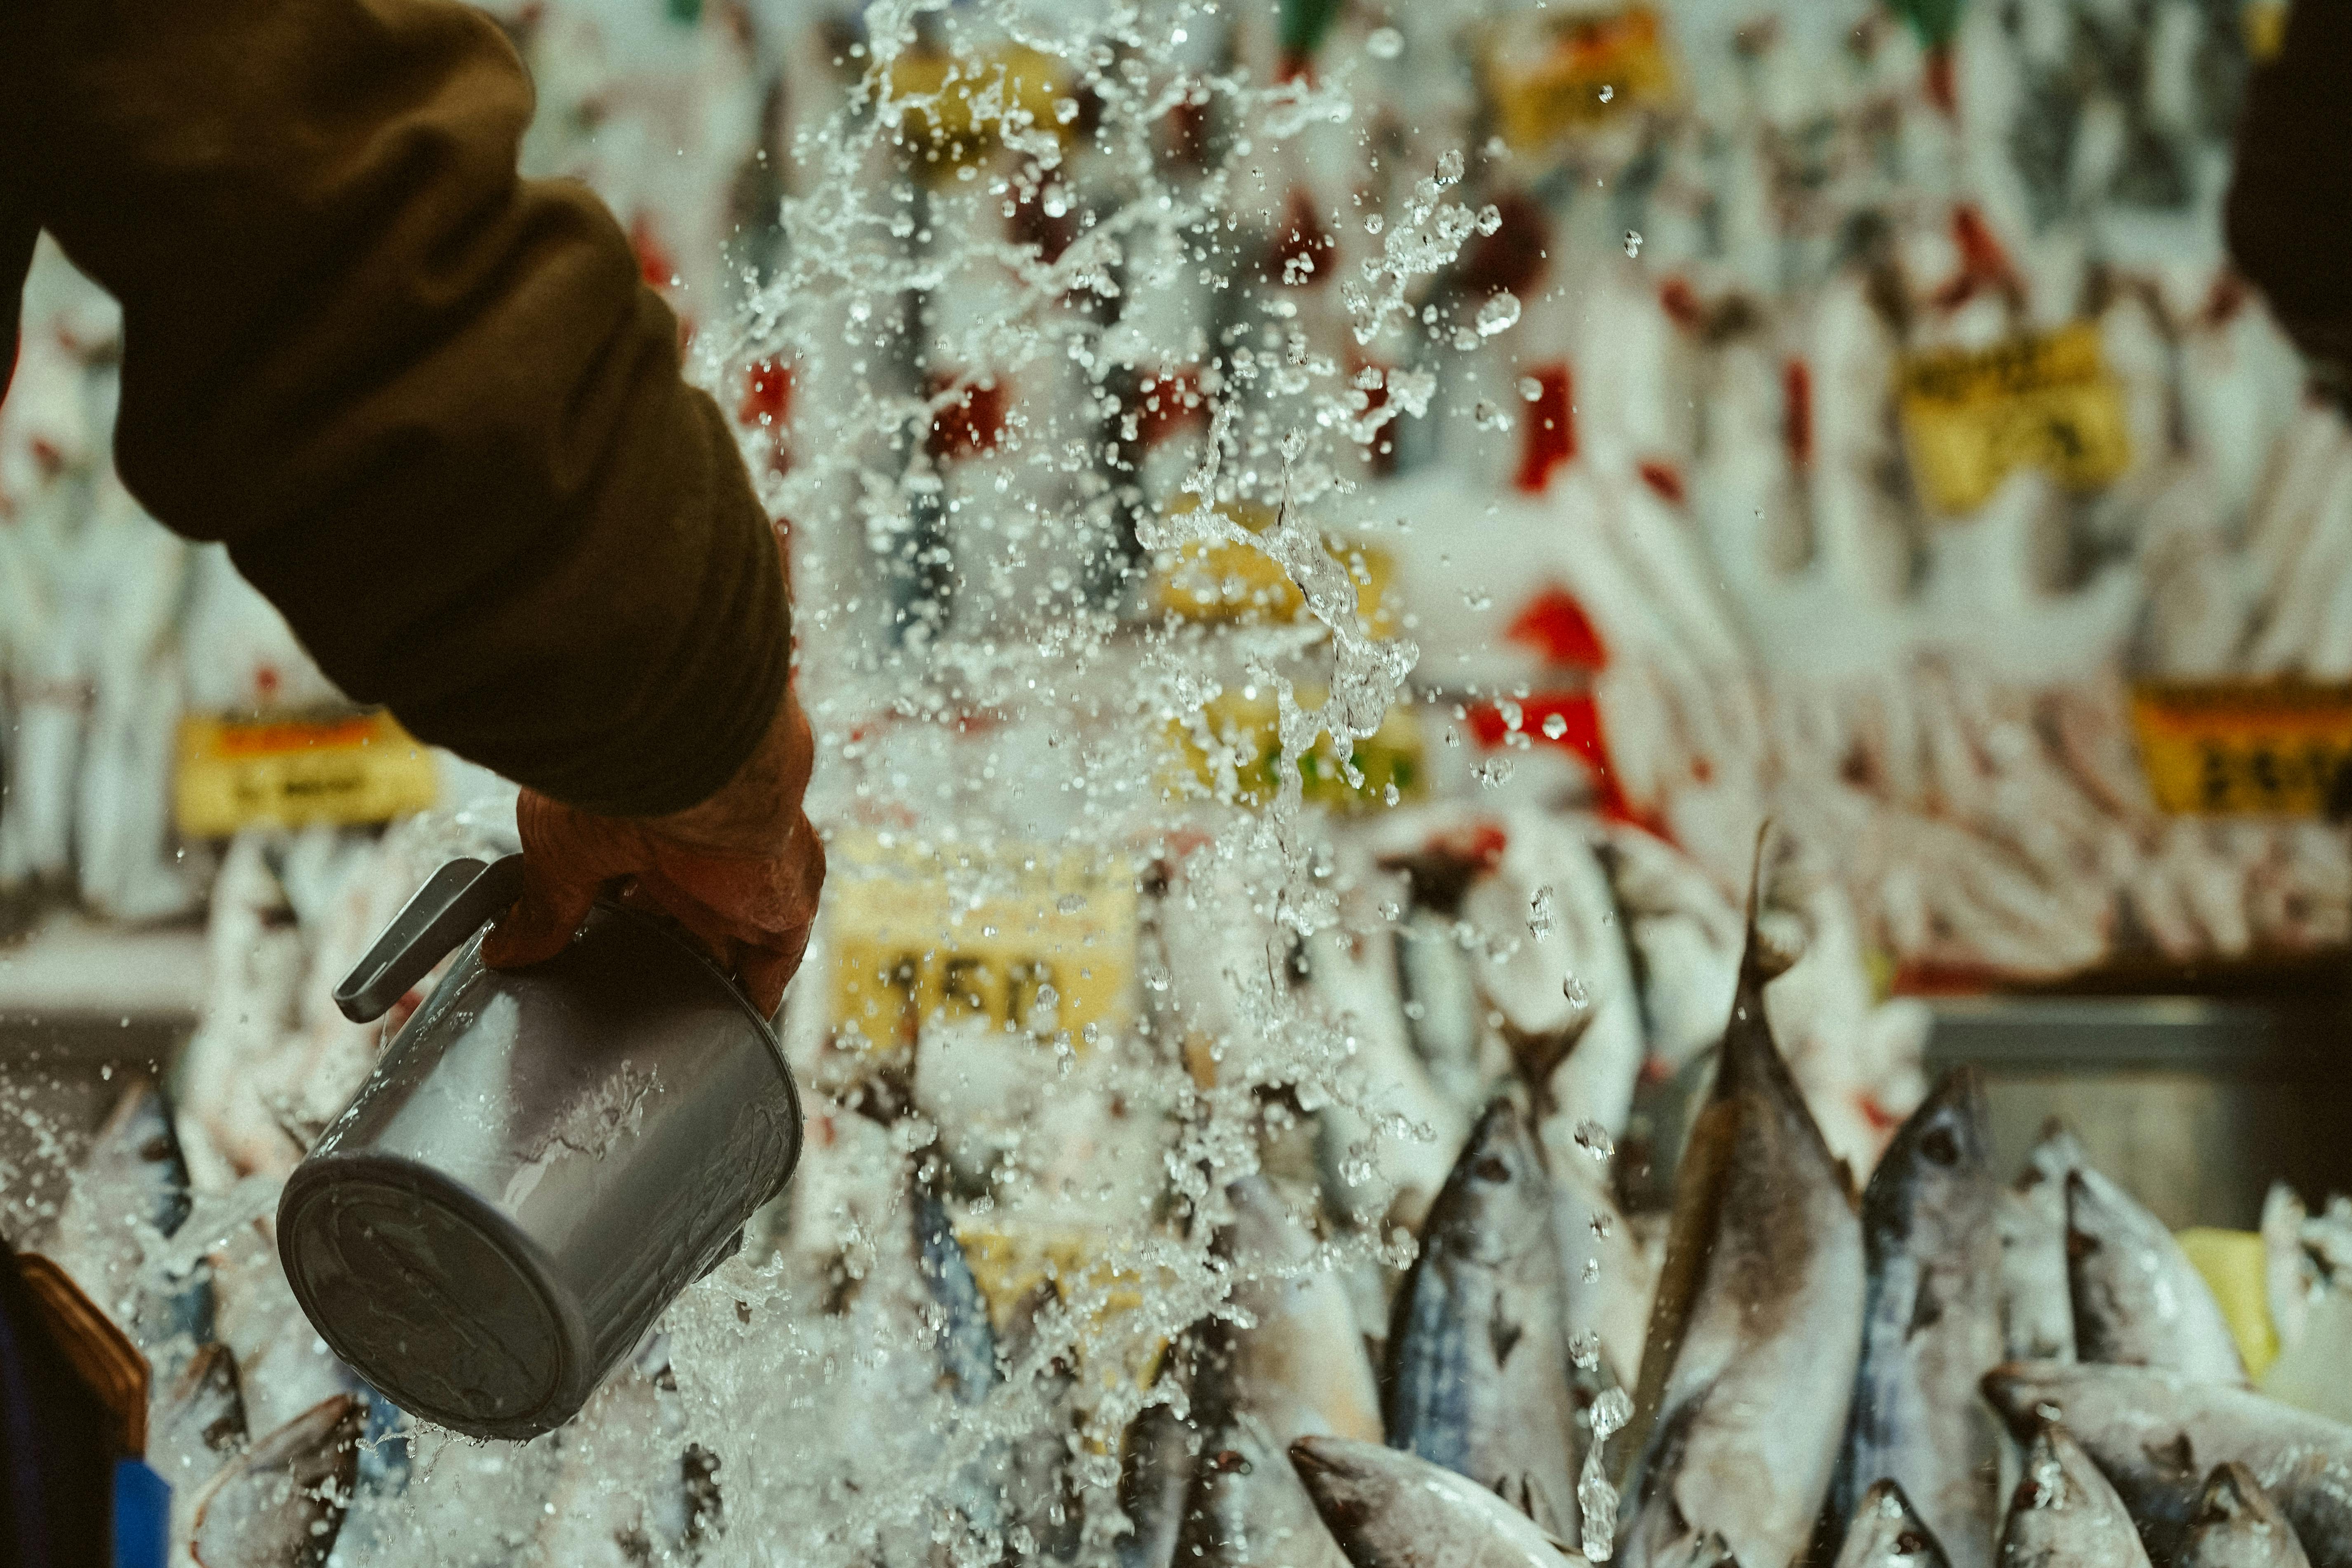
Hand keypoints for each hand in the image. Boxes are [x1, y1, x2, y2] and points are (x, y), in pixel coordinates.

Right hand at [480, 687, 823, 1015]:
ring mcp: (747, 885)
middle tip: (625, 1002)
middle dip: (661, 956)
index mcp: (648, 830)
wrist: (695, 772)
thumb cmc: (622, 781)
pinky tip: (732, 1035)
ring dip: (707, 986)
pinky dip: (754, 1004)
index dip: (615, 920)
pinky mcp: (782, 911)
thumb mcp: (559, 845)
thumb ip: (543, 902)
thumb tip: (502, 948)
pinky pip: (774, 970)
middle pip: (684, 920)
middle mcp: (702, 857)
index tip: (587, 956)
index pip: (635, 883)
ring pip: (729, 948)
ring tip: (673, 1037)